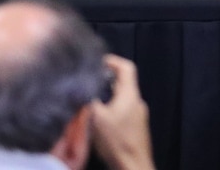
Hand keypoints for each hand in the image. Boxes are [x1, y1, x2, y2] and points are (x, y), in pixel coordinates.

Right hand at [90, 55, 154, 169]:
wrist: (134, 167)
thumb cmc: (117, 141)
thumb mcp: (97, 118)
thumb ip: (89, 100)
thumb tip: (80, 87)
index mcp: (130, 94)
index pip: (126, 67)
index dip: (112, 61)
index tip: (97, 62)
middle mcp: (137, 102)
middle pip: (123, 83)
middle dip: (105, 81)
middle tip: (88, 84)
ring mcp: (138, 116)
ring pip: (121, 99)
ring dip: (107, 98)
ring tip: (89, 102)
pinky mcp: (136, 129)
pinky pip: (123, 112)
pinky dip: (111, 111)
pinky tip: (98, 121)